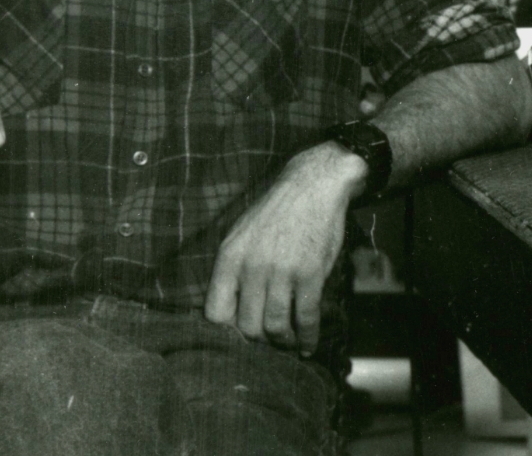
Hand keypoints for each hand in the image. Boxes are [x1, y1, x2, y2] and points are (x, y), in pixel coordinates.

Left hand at [204, 142, 364, 353]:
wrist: (314, 184)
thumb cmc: (277, 212)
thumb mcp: (241, 233)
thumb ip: (233, 270)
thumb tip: (230, 312)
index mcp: (230, 257)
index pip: (216, 313)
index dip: (227, 331)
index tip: (239, 334)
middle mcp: (252, 267)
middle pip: (248, 326)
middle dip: (258, 339)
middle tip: (268, 342)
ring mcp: (282, 271)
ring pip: (276, 326)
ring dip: (283, 341)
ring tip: (288, 343)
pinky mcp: (311, 274)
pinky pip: (306, 317)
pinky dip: (307, 338)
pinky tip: (308, 347)